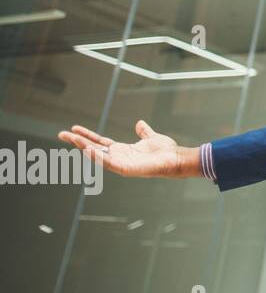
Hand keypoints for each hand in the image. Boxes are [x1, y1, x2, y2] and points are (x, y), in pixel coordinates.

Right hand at [58, 120, 196, 178]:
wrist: (177, 159)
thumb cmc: (166, 151)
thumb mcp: (151, 137)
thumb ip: (144, 131)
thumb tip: (139, 123)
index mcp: (123, 150)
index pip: (100, 142)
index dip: (87, 136)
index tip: (73, 129)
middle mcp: (119, 157)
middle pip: (94, 148)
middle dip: (78, 141)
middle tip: (61, 134)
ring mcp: (121, 163)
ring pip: (98, 155)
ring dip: (84, 147)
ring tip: (71, 139)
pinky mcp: (126, 169)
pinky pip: (108, 163)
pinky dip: (98, 157)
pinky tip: (87, 150)